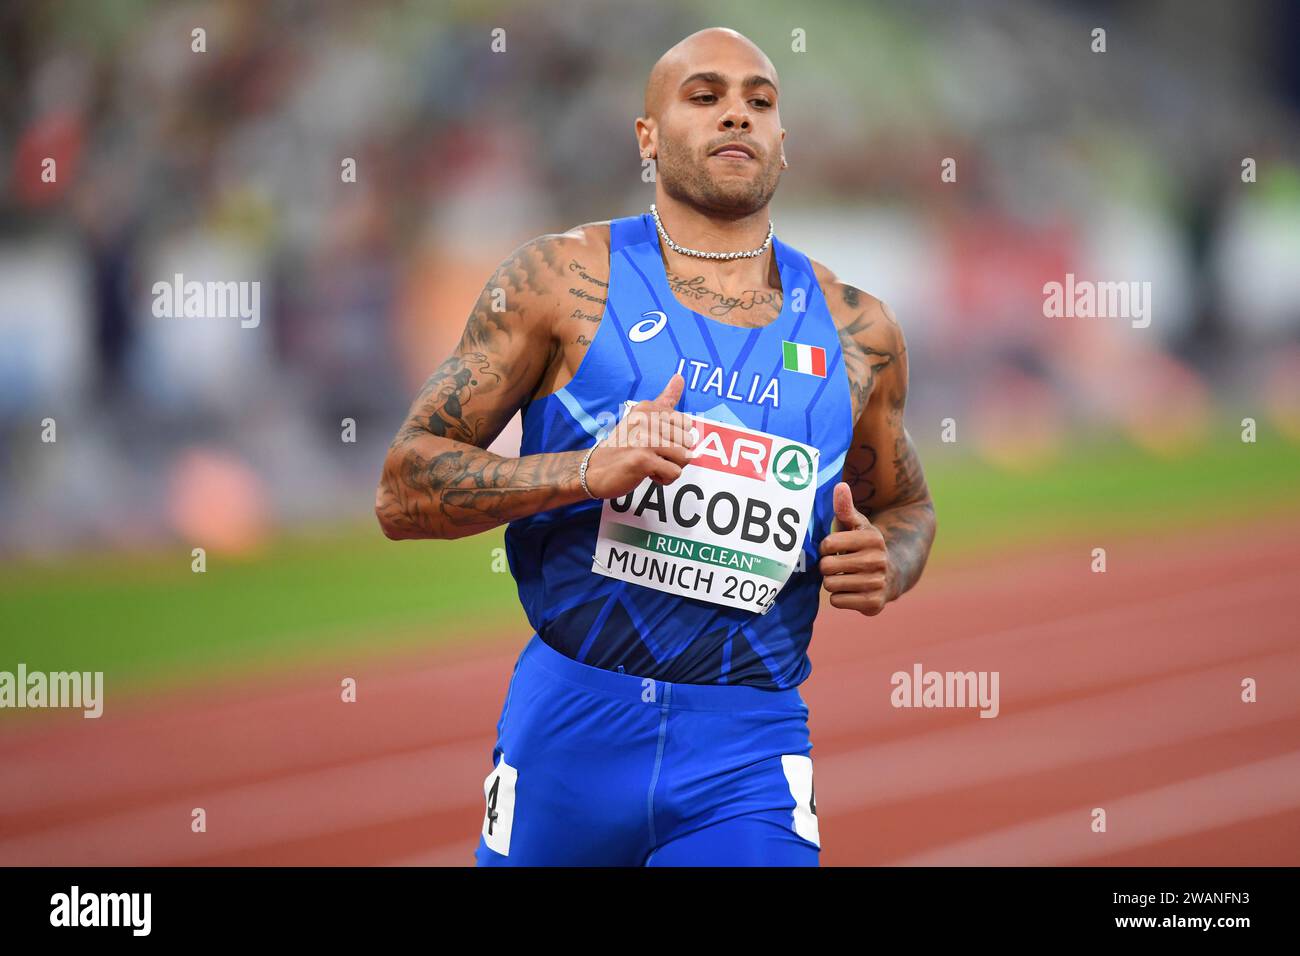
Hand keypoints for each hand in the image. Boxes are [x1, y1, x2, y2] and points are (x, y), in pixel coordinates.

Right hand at [583, 373, 696, 498]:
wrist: (594, 469)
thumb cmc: (622, 445)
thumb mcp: (641, 417)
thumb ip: (664, 400)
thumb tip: (680, 376)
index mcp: (648, 408)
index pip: (686, 423)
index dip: (676, 438)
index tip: (656, 441)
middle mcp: (646, 420)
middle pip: (688, 441)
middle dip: (675, 454)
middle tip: (653, 455)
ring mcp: (644, 439)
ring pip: (685, 457)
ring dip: (671, 466)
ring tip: (652, 465)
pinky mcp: (643, 460)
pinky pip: (674, 472)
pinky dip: (665, 478)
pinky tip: (648, 474)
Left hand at [818, 481, 891, 614]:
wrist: (893, 574)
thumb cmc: (865, 546)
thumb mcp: (858, 525)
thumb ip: (845, 507)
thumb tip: (840, 486)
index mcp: (873, 539)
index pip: (827, 544)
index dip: (825, 547)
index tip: (834, 548)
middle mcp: (878, 561)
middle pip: (826, 567)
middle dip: (827, 566)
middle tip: (838, 564)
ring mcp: (877, 583)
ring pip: (830, 585)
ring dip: (833, 582)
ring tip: (846, 576)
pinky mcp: (874, 603)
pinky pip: (837, 601)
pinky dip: (839, 597)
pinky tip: (852, 590)